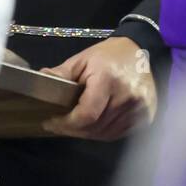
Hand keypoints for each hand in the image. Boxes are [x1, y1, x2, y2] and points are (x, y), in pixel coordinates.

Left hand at [40, 36, 155, 140]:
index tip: (51, 122)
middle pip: (94, 128)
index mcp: (108, 80)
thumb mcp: (82, 60)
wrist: (140, 50)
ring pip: (105, 134)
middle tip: (61, 123)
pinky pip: (119, 134)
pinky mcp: (146, 116)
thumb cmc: (108, 55)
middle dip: (73, 129)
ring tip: (78, 123)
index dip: (66, 124)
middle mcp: (127, 97)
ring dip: (88, 132)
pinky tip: (97, 122)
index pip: (86, 115)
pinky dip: (104, 132)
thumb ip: (61, 74)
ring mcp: (139, 108)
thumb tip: (39, 80)